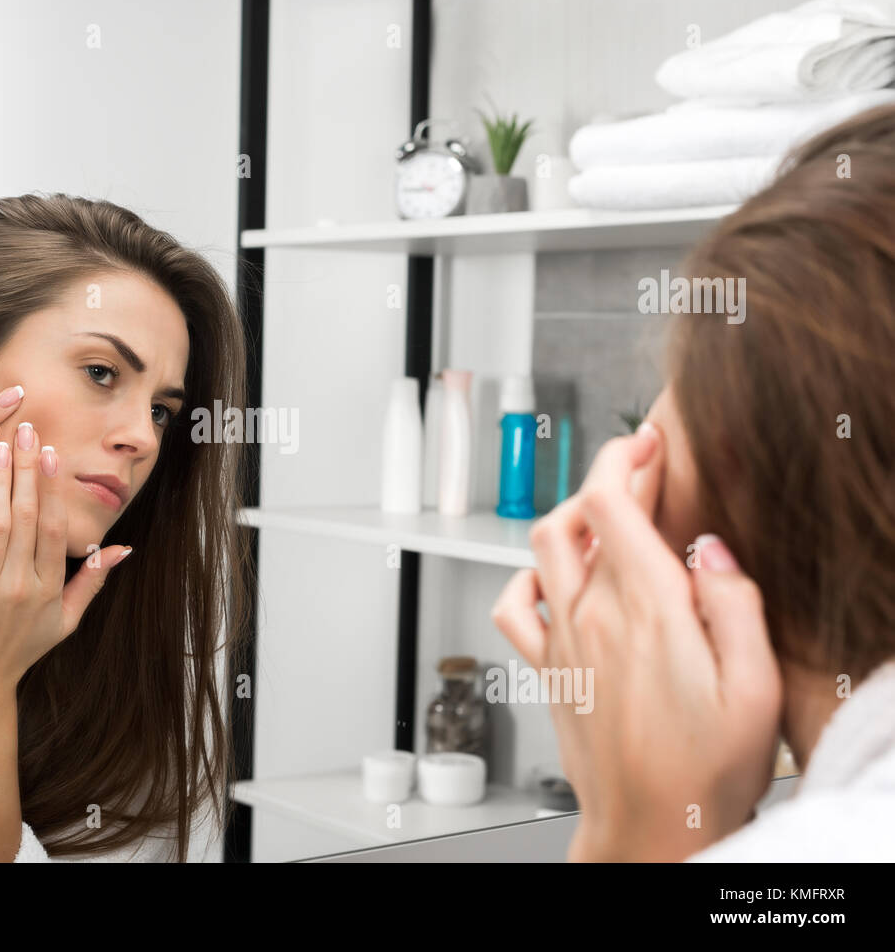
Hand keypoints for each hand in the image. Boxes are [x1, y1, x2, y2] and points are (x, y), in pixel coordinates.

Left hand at [0, 415, 132, 699]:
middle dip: (27, 471)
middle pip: (27, 518)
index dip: (53, 489)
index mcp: (48, 588)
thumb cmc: (21, 648)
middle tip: (26, 430)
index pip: (53, 529)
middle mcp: (20, 586)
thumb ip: (92, 581)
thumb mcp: (66, 621)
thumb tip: (123, 548)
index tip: (52, 453)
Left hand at [490, 424, 782, 860]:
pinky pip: (514, 606)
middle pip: (576, 516)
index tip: (646, 442)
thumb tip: (708, 547)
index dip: (623, 457)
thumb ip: (734, 603)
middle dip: (606, 478)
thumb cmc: (705, 769)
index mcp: (645, 610)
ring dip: (569, 518)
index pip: (609, 502)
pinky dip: (528, 577)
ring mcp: (562, 642)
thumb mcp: (754, 686)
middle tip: (641, 471)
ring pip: (541, 549)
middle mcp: (591, 617)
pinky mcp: (548, 669)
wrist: (649, 828)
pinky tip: (554, 579)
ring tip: (606, 517)